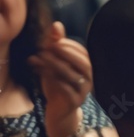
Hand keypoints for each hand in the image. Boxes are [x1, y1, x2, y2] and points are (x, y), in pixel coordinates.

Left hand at [29, 22, 91, 136]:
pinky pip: (67, 90)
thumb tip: (56, 24)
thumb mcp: (55, 64)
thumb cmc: (58, 85)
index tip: (54, 40)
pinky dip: (55, 81)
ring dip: (57, 65)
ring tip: (41, 58)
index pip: (83, 53)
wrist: (59, 112)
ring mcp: (83, 92)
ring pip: (74, 76)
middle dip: (68, 53)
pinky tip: (42, 73)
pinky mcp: (74, 102)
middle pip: (84, 64)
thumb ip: (57, 45)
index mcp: (86, 69)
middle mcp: (89, 79)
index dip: (70, 45)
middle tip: (51, 46)